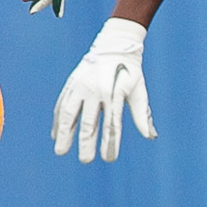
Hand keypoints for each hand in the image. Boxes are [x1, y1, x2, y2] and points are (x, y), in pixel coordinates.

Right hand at [52, 18, 156, 162]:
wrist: (114, 45)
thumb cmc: (130, 71)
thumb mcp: (138, 90)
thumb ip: (142, 114)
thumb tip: (150, 136)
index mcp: (114, 93)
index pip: (112, 124)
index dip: (110, 143)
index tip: (109, 159)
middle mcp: (95, 90)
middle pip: (89, 122)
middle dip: (86, 143)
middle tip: (85, 160)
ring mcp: (81, 86)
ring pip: (69, 113)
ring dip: (64, 133)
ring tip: (60, 151)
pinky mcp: (72, 83)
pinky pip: (62, 103)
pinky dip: (58, 120)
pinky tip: (55, 134)